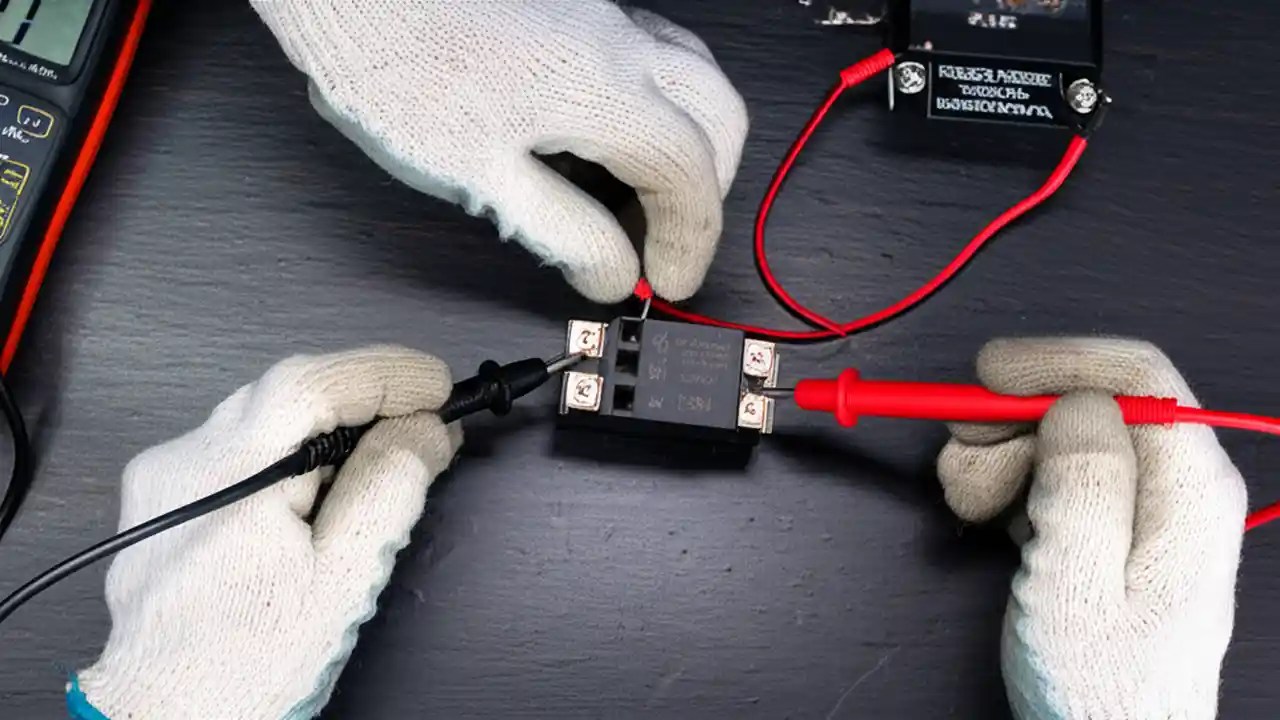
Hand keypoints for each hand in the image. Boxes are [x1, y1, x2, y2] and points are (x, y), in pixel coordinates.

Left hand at [71, 347, 460, 718]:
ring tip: (375, 466)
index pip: (312, 382)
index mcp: (226, 477)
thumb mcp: (343, 577)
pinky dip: (291, 452)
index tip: (435, 384)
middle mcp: (183, 462)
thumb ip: (390, 488)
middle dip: (363, 399)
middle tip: (422, 423)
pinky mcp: (162, 492)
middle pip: (288, 393)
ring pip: (265, 416)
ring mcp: (165, 474)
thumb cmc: (242, 665)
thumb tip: (424, 430)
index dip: (384, 372)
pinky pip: (240, 444)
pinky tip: (319, 491)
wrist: (171, 713)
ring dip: (329, 428)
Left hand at [251, 0, 748, 303]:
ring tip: (635, 197)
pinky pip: (649, 56)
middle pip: (717, 119)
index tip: (668, 277)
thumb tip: (610, 272)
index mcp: (605, 91)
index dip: (690, 239)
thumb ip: (563, 234)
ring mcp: (601, 17)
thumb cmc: (396, 67)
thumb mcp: (481, 179)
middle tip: (664, 240)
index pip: (690, 176)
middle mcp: (619, 43)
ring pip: (689, 78)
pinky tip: (600, 139)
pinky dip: (652, 107)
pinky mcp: (573, 9)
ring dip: (685, 143)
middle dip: (705, 189)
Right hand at [937, 338, 1245, 719]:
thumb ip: (1083, 485)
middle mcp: (1174, 487)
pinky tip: (997, 519)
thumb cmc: (1101, 692)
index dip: (1051, 361)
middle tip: (960, 458)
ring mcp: (1142, 506)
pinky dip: (1011, 482)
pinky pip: (1055, 472)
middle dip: (1009, 419)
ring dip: (999, 454)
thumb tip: (1074, 403)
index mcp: (1189, 491)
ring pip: (1061, 434)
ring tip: (972, 505)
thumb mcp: (1077, 589)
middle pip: (1087, 400)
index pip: (1133, 373)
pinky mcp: (1110, 525)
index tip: (985, 377)